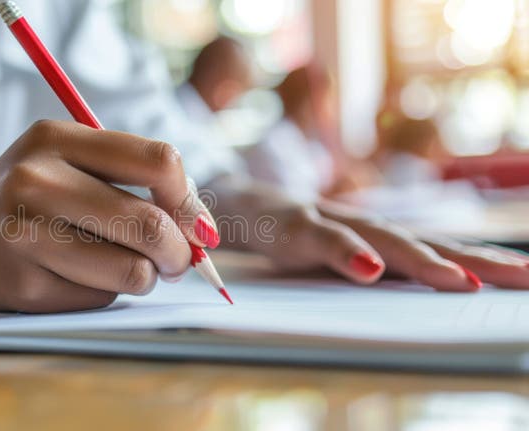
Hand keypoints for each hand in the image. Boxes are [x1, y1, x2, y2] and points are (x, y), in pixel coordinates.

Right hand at [0, 120, 214, 312]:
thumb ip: (131, 181)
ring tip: (125, 266)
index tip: (196, 224)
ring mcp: (24, 235)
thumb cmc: (22, 201)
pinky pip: (102, 299)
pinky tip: (76, 278)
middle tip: (177, 260)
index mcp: (54, 138)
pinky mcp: (23, 286)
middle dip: (180, 251)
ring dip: (145, 276)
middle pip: (150, 223)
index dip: (190, 200)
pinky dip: (106, 293)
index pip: (159, 161)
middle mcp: (35, 181)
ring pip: (134, 271)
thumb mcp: (64, 164)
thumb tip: (203, 229)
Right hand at [210, 179, 528, 290]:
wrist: (226, 201)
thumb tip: (400, 288)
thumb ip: (361, 265)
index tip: (522, 274)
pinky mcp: (289, 224)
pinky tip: (369, 268)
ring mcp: (325, 219)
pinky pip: (319, 238)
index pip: (432, 247)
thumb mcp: (327, 253)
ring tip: (462, 282)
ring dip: (421, 259)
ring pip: (379, 238)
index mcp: (370, 235)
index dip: (476, 259)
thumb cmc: (282, 230)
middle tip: (521, 277)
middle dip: (471, 260)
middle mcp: (357, 223)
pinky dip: (345, 251)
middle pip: (421, 241)